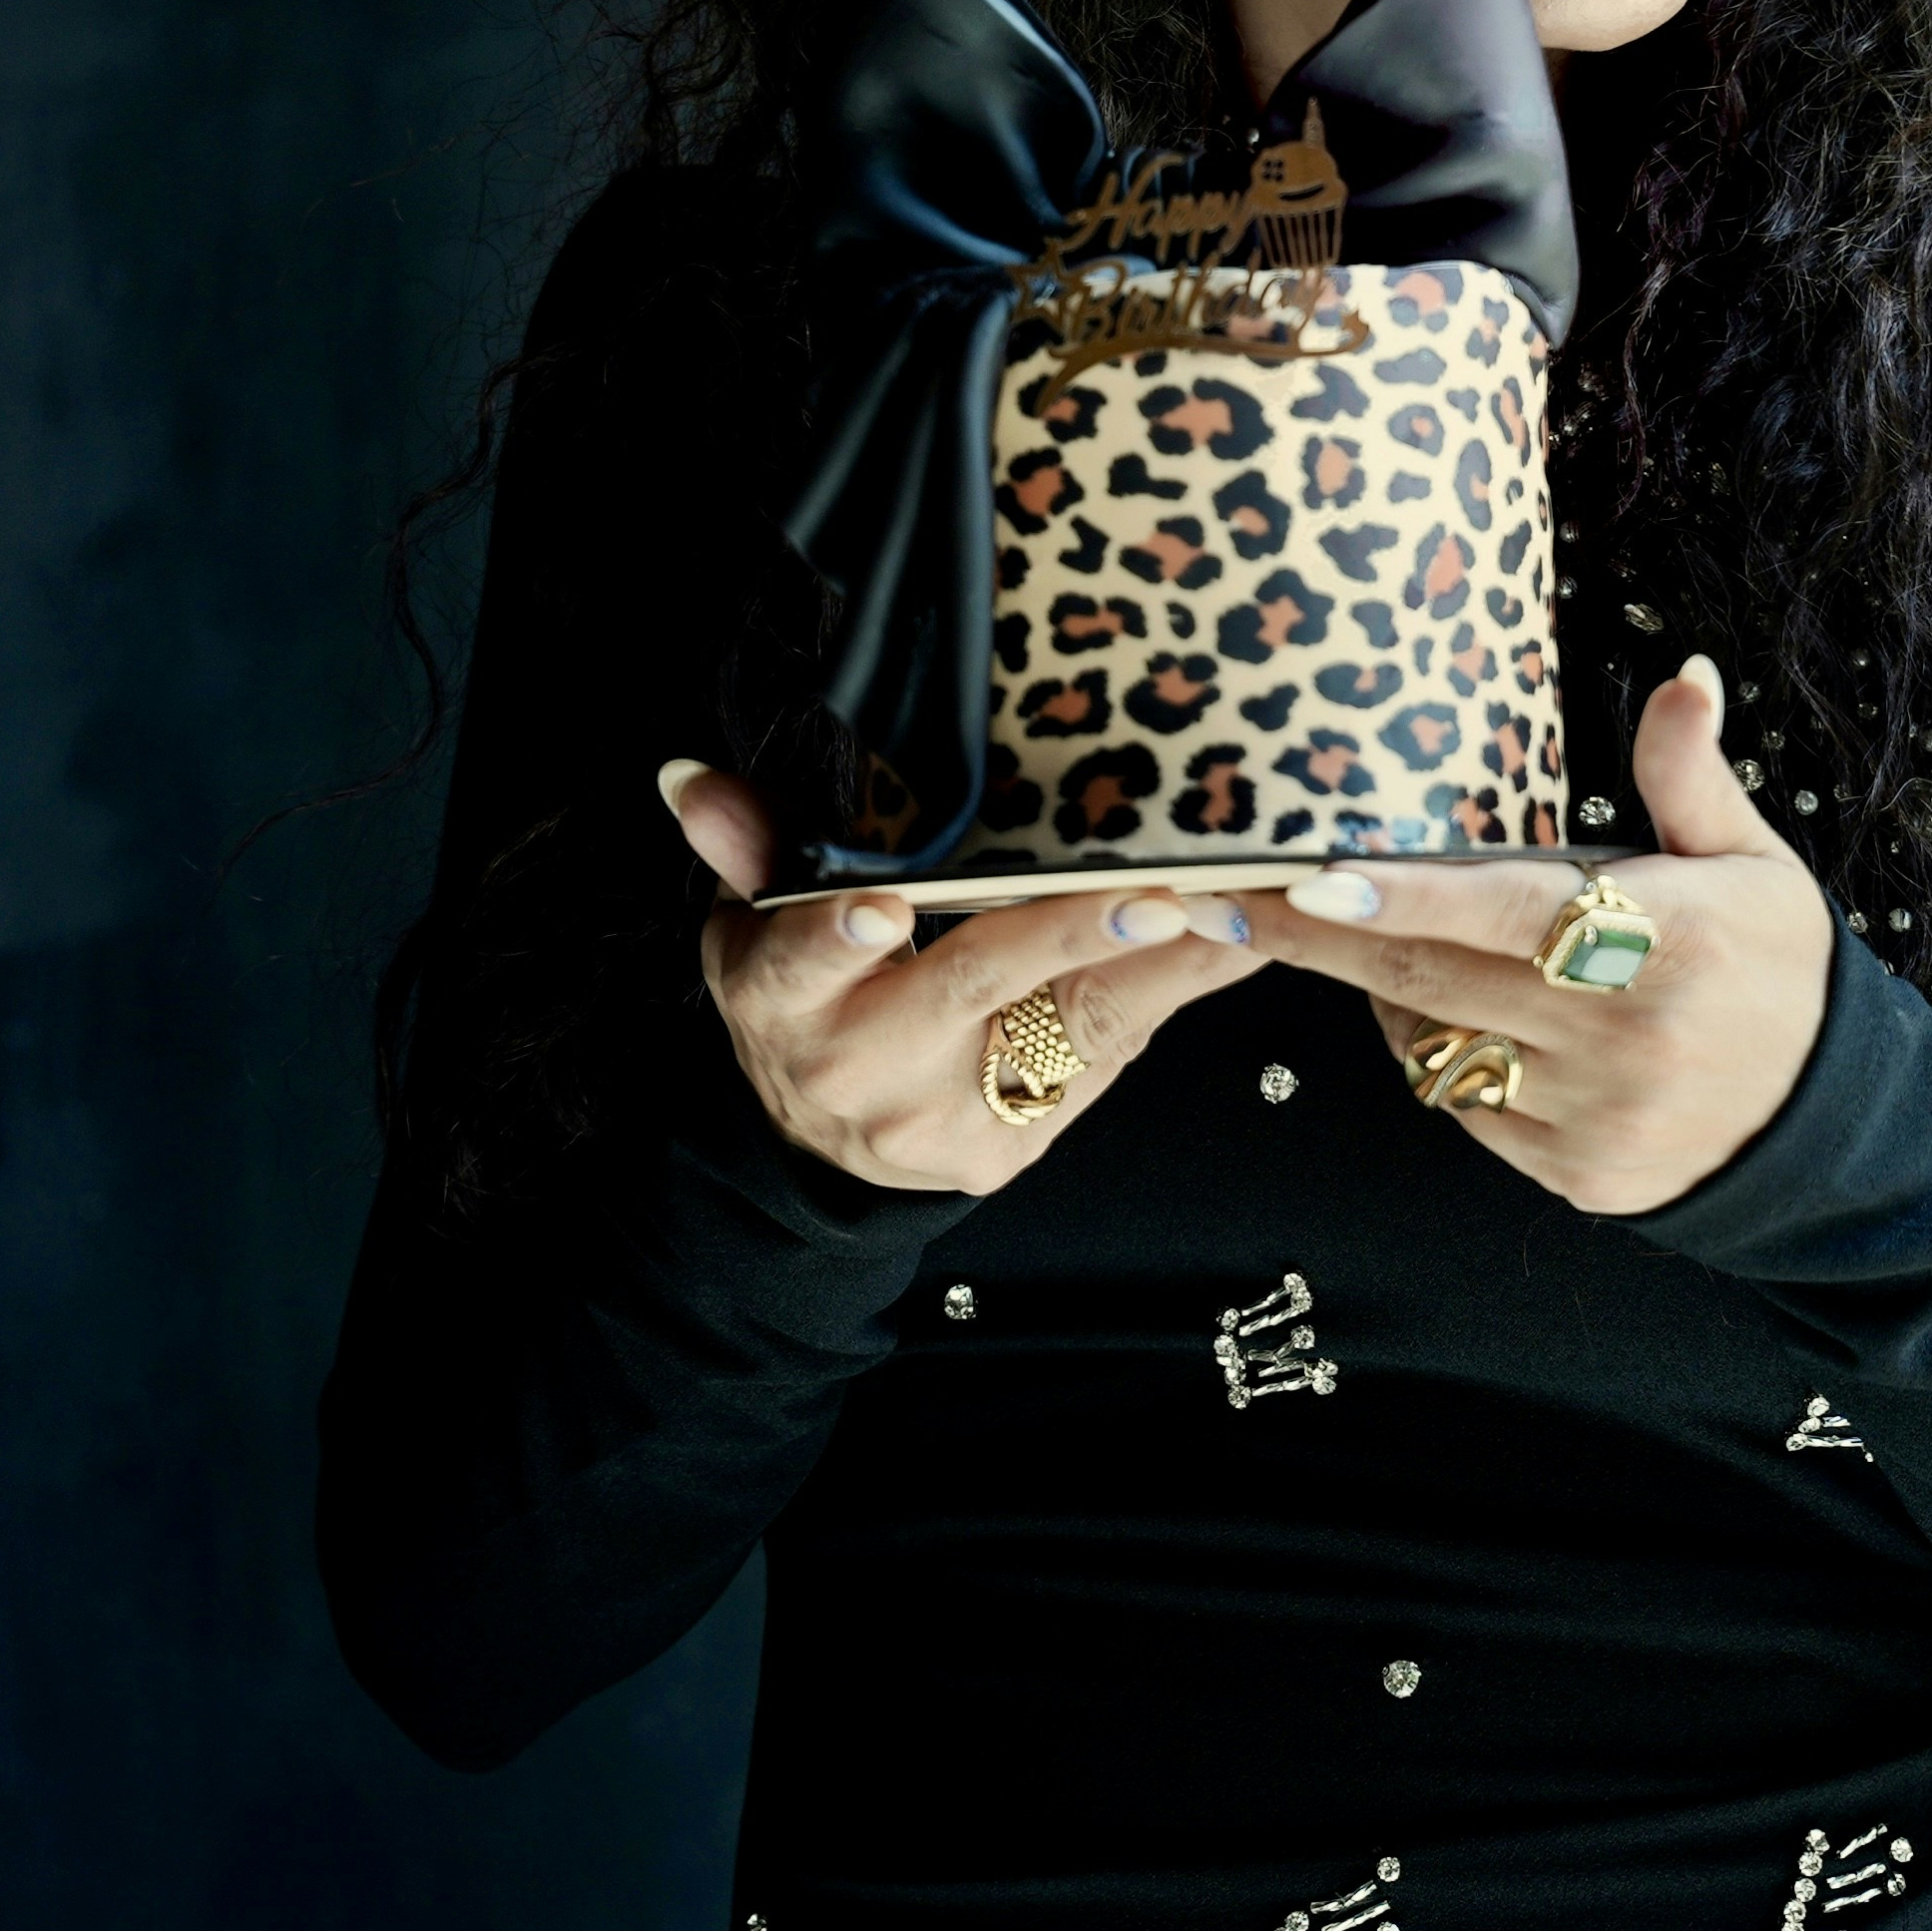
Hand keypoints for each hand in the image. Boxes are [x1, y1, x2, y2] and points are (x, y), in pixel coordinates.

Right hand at [660, 761, 1264, 1194]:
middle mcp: (861, 1065)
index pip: (804, 962)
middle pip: (966, 985)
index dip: (839, 937)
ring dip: (1151, 964)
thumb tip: (688, 782)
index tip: (883, 910)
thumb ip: (750, 851)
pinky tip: (1243, 938)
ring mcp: (942, 1117)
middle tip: (1146, 890)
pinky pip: (1106, 1057)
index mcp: (784, 997)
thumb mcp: (761, 929)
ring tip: (1223, 909)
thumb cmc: (811, 1000)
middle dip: (1058, 933)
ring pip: (1059, 1028)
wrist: (827, 1149)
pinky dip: (1175, 991)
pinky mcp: (1010, 1145)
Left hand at [1248, 653, 1832, 1215]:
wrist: (1832, 1131)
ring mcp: (1593, 1116)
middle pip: (1430, 978)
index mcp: (1667, 940)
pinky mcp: (1575, 1176)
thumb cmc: (1781, 971)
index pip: (1506, 910)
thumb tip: (1683, 672)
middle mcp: (1623, 1034)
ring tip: (1366, 938)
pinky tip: (1444, 1014)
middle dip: (1315, 935)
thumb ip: (1691, 774)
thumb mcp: (1753, 861)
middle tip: (1218, 898)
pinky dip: (1438, 1056)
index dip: (1401, 893)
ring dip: (1382, 991)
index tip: (1306, 877)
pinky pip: (1465, 1106)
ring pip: (1433, 1045)